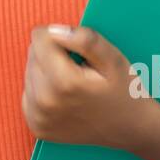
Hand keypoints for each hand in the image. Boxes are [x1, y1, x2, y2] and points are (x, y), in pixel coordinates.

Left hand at [22, 24, 159, 151]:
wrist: (130, 129)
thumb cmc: (124, 91)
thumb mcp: (113, 59)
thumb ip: (84, 39)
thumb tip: (54, 30)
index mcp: (64, 82)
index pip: (39, 38)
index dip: (60, 36)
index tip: (78, 50)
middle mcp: (45, 102)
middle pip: (32, 54)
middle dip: (53, 54)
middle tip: (79, 69)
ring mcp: (39, 117)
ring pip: (29, 72)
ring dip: (47, 71)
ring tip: (73, 84)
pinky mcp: (36, 126)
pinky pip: (28, 93)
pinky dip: (43, 90)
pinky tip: (64, 96)